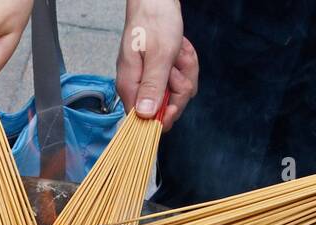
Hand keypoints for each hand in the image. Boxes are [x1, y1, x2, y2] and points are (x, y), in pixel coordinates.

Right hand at [116, 0, 197, 129]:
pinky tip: (180, 52)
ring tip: (178, 53)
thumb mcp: (159, 55)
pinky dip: (185, 65)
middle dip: (179, 87)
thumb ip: (153, 86)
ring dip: (184, 72)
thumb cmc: (154, 22)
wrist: (155, 2)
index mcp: (130, 86)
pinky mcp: (158, 74)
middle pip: (166, 108)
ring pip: (176, 93)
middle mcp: (137, 87)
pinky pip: (179, 80)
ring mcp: (149, 81)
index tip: (174, 104)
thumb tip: (146, 114)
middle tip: (176, 65)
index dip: (163, 116)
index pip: (145, 121)